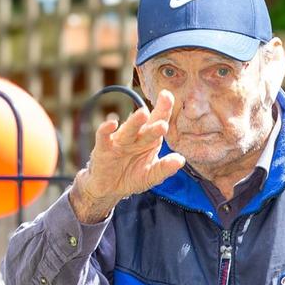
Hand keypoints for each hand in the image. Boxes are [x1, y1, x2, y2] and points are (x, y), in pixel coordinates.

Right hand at [67, 92, 187, 221]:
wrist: (109, 188)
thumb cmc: (131, 176)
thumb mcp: (150, 176)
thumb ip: (164, 168)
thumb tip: (181, 160)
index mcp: (149, 140)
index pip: (157, 121)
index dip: (164, 110)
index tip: (168, 96)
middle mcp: (135, 137)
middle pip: (146, 125)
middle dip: (155, 118)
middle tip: (165, 110)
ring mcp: (119, 141)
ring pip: (128, 129)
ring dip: (135, 121)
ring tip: (142, 114)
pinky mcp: (103, 148)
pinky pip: (104, 136)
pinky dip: (106, 129)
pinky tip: (112, 123)